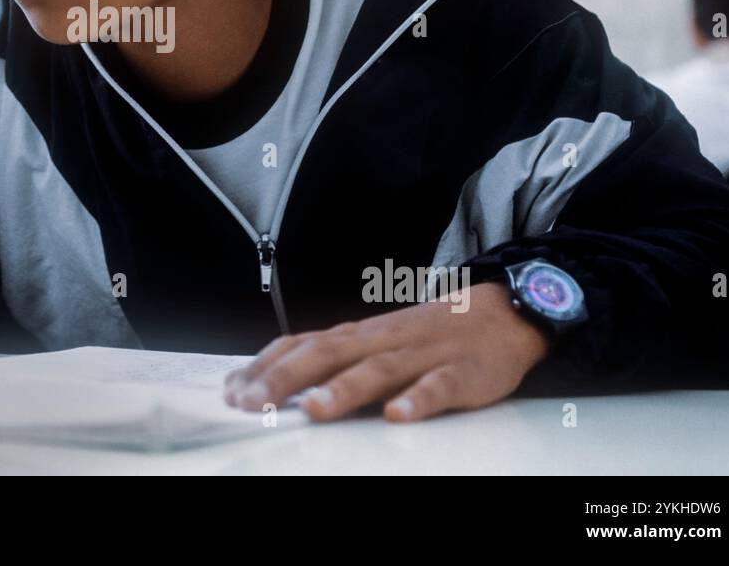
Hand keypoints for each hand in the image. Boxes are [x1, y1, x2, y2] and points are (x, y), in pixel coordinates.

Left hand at [223, 280, 550, 422]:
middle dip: (285, 378)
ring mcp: (420, 355)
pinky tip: (398, 415)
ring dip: (344, 389)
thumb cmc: (423, 336)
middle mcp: (379, 341)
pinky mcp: (459, 373)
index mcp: (355, 336)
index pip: (299, 345)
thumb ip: (329, 362)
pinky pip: (437, 386)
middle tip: (252, 403)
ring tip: (315, 409)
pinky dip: (418, 399)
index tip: (231, 392)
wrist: (497, 315)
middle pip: (326, 354)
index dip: (264, 367)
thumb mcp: (371, 343)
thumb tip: (272, 384)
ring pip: (377, 369)